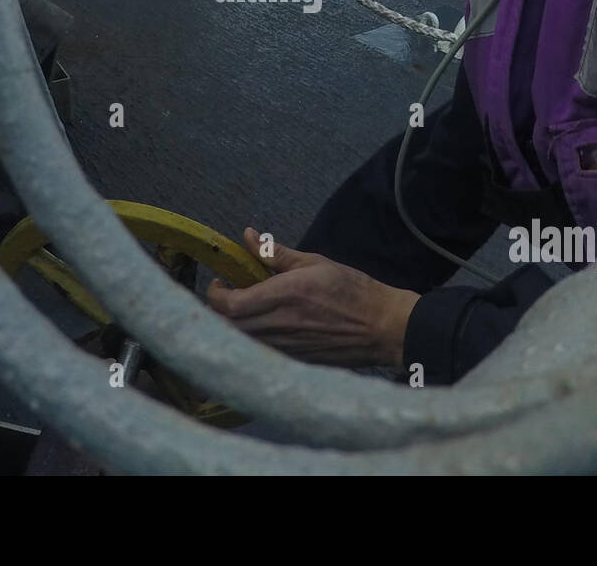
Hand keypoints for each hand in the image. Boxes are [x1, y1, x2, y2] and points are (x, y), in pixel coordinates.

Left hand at [205, 227, 419, 367]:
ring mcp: (284, 347)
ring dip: (230, 327)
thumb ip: (275, 252)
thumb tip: (247, 235)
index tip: (219, 282)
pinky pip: (258, 352)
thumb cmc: (351, 290)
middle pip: (227, 327)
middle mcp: (279, 324)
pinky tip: (259, 327)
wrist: (381, 327)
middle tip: (224, 296)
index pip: (230, 304)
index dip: (215, 294)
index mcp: (283, 295)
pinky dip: (248, 340)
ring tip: (239, 310)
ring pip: (239, 342)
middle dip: (216, 312)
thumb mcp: (314, 262)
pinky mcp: (292, 361)